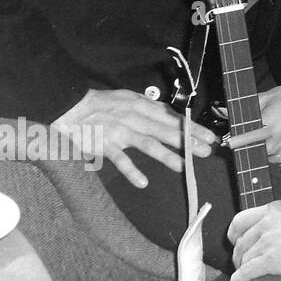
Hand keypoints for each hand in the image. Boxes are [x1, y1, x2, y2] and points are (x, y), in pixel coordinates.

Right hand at [52, 88, 217, 187]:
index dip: (192, 127)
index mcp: (142, 106)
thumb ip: (150, 107)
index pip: (172, 117)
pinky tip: (143, 182)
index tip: (209, 136)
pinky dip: (131, 170)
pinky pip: (120, 159)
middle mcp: (134, 118)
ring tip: (184, 166)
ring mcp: (120, 132)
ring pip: (148, 144)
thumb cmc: (103, 103)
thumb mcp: (130, 98)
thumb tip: (172, 114)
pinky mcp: (105, 145)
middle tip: (206, 151)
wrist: (71, 106)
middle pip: (166, 130)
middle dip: (188, 141)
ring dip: (167, 155)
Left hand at [224, 75, 280, 168]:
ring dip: (260, 151)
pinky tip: (280, 143)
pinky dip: (273, 156)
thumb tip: (226, 112)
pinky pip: (275, 165)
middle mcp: (277, 143)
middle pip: (251, 151)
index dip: (234, 141)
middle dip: (247, 145)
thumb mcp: (269, 96)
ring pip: (262, 159)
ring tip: (271, 136)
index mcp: (270, 125)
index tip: (227, 142)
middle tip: (253, 135)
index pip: (244, 139)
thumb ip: (246, 107)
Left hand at [228, 199, 280, 280]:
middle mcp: (267, 224)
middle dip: (239, 255)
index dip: (234, 234)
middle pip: (241, 243)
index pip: (240, 220)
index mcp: (273, 210)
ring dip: (241, 268)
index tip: (236, 242)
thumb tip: (277, 222)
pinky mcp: (273, 260)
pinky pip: (247, 272)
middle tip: (242, 263)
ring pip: (243, 258)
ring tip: (244, 275)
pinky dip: (239, 280)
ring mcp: (269, 242)